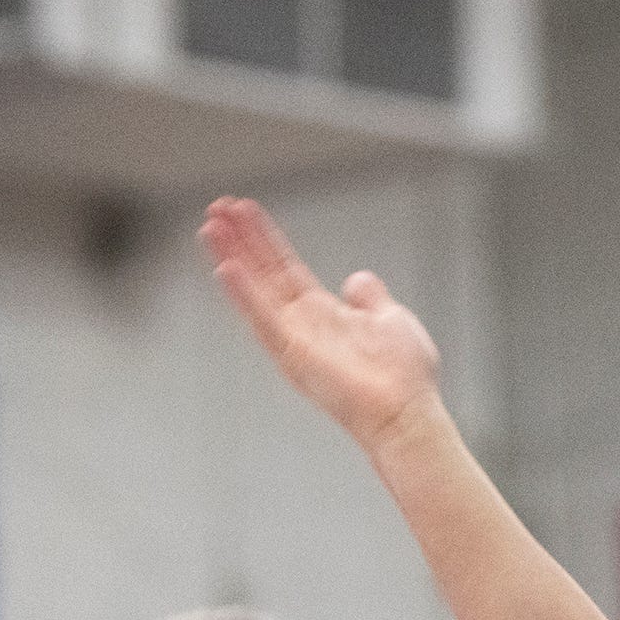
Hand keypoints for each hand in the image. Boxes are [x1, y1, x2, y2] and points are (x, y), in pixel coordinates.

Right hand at [200, 196, 444, 455]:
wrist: (408, 413)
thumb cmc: (405, 376)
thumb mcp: (390, 319)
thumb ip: (369, 298)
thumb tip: (356, 278)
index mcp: (323, 314)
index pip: (283, 267)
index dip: (263, 238)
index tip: (243, 208)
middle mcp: (302, 325)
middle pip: (262, 273)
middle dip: (240, 239)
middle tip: (217, 206)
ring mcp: (294, 341)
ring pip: (255, 291)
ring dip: (232, 257)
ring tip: (210, 226)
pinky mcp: (294, 357)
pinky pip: (264, 321)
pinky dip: (244, 296)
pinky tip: (225, 268)